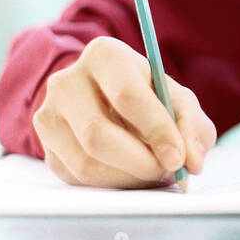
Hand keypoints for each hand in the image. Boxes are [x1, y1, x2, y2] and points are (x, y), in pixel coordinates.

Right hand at [32, 36, 216, 187]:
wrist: (109, 102)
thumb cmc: (150, 98)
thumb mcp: (178, 101)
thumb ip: (193, 127)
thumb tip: (191, 162)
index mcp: (104, 55)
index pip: (127, 95)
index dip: (156, 130)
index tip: (178, 158)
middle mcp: (66, 81)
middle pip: (98, 135)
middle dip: (140, 162)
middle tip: (167, 171)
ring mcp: (49, 115)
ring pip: (86, 162)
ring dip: (128, 177)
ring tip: (152, 170)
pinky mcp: (46, 147)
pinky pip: (78, 178)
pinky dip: (112, 183)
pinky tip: (129, 172)